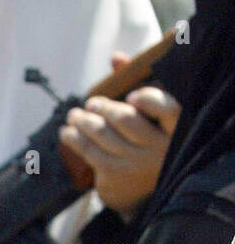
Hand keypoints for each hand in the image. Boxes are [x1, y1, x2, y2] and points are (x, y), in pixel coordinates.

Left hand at [59, 52, 180, 220]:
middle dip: (104, 109)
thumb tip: (116, 58)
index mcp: (176, 126)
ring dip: (83, 123)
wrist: (145, 185)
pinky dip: (75, 140)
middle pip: (127, 121)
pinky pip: (91, 153)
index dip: (150, 102)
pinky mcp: (117, 175)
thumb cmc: (149, 134)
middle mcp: (159, 148)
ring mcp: (137, 163)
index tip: (132, 96)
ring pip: (105, 137)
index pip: (170, 111)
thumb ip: (138, 80)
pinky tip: (67, 132)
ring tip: (74, 116)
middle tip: (91, 103)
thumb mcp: (152, 111)